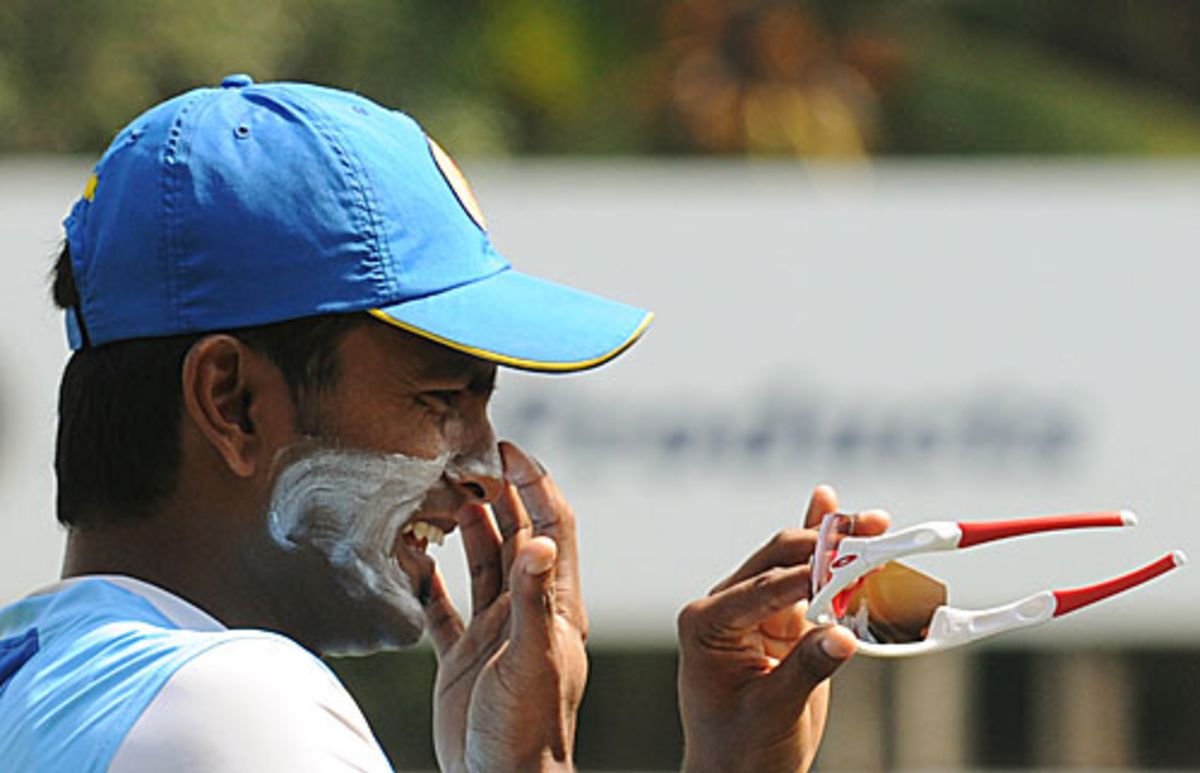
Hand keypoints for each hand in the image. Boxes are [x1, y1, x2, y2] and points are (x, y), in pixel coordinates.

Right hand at [423, 442, 586, 772]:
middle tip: (467, 459)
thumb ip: (532, 599)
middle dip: (497, 494)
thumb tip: (537, 539)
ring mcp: (494, 631)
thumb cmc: (528, 728)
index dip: (534, 483)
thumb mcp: (531, 657)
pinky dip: (428, 581)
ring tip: (443, 492)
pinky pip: (443, 607)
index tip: (508, 450)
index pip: (551, 525)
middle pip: (515, 534)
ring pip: (481, 563)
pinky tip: (412, 557)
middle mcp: (525, 610)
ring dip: (467, 528)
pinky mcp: (463, 656)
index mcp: (554, 604)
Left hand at [676, 486, 889, 772]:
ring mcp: (753, 610)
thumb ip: (805, 669)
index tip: (848, 563)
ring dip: (834, 543)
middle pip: (777, 560)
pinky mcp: (780, 620)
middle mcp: (725, 607)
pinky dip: (825, 553)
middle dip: (824, 544)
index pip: (762, 588)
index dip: (807, 574)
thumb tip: (843, 638)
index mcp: (707, 624)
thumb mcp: (773, 713)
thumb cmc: (742, 750)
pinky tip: (834, 511)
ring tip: (873, 522)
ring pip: (794, 562)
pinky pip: (805, 579)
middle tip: (870, 530)